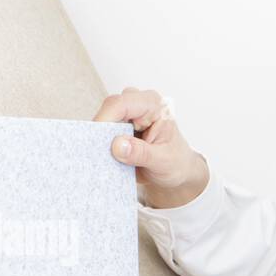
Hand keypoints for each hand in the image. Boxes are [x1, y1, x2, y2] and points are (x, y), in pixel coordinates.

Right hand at [93, 86, 208, 207]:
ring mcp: (128, 114)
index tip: (97, 140)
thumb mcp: (163, 161)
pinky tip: (108, 158)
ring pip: (103, 121)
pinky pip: (104, 132)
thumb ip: (141, 153)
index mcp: (154, 106)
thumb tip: (118, 145)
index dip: (105, 120)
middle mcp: (139, 104)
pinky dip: (103, 144)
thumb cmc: (177, 162)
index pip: (122, 105)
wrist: (178, 171)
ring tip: (108, 159)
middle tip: (102, 154)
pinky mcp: (120, 125)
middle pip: (109, 110)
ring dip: (102, 139)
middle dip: (103, 132)